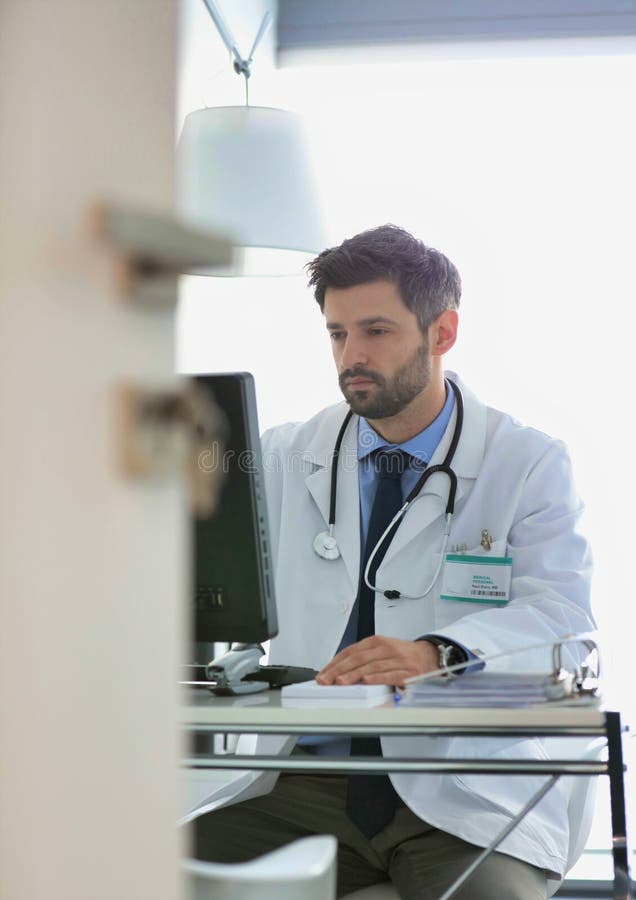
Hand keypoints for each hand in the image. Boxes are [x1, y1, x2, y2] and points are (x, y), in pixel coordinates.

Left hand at [316, 636, 438, 687]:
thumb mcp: (382, 651)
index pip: (351, 651)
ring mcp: (398, 659)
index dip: (335, 663)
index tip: (323, 673)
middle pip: (358, 658)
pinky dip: (378, 678)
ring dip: (354, 674)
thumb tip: (338, 673)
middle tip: (326, 680)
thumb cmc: (402, 656)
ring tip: (341, 682)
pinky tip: (366, 681)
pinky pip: (391, 674)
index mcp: (377, 642)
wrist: (430, 656)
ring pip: (372, 666)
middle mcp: (386, 648)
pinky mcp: (409, 672)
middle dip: (339, 670)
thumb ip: (364, 659)